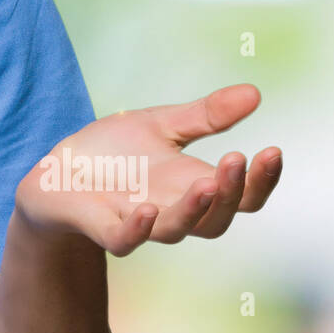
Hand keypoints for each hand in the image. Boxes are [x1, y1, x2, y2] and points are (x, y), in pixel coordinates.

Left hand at [13, 84, 281, 255]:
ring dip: (194, 209)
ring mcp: (139, 222)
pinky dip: (136, 229)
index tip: (273, 150)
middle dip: (233, 192)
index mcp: (194, 186)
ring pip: (177, 229)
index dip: (262, 180)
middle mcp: (173, 210)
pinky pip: (123, 240)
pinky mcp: (102, 227)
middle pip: (218, 217)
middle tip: (238, 159)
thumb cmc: (116, 152)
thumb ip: (205, 115)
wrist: (60, 169)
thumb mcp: (161, 123)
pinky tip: (146, 209)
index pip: (244, 196)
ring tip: (208, 183)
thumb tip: (255, 92)